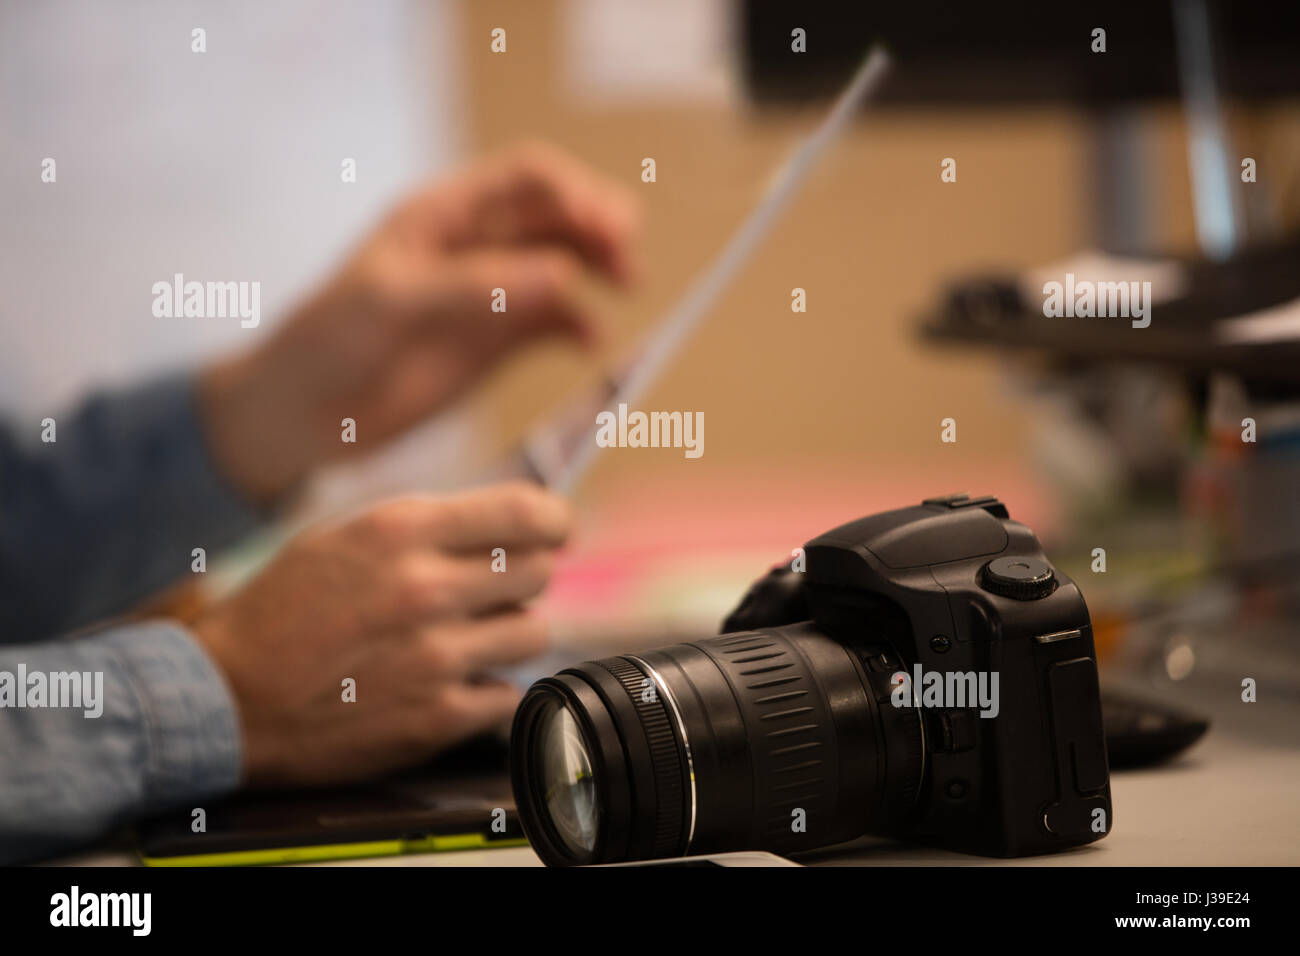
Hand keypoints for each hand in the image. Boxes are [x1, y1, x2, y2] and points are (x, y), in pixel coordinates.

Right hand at [191, 482, 571, 786]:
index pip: (525, 511)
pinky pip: (509, 691)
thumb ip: (426, 527)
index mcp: (401, 531)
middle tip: (487, 593)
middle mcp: (425, 588)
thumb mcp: (344, 537)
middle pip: (538, 572)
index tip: (556, 530)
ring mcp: (436, 656)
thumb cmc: (281, 612)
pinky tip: (448, 683)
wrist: (226, 700)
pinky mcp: (438, 717)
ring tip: (463, 640)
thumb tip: (509, 520)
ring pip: (533, 632)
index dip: (553, 521)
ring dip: (507, 634)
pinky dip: (487, 688)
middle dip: (520, 580)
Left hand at [199, 141, 640, 502]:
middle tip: (629, 260)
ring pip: (564, 266)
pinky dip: (581, 326)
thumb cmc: (326, 343)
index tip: (608, 226)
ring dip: (599, 271)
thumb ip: (478, 287)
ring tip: (625, 289)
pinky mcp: (496, 343)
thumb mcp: (393, 303)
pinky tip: (594, 342)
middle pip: (556, 218)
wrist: (299, 417)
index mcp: (443, 215)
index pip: (526, 180)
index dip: (573, 193)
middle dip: (598, 228)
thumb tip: (563, 273)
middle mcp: (475, 247)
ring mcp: (490, 296)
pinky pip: (554, 322)